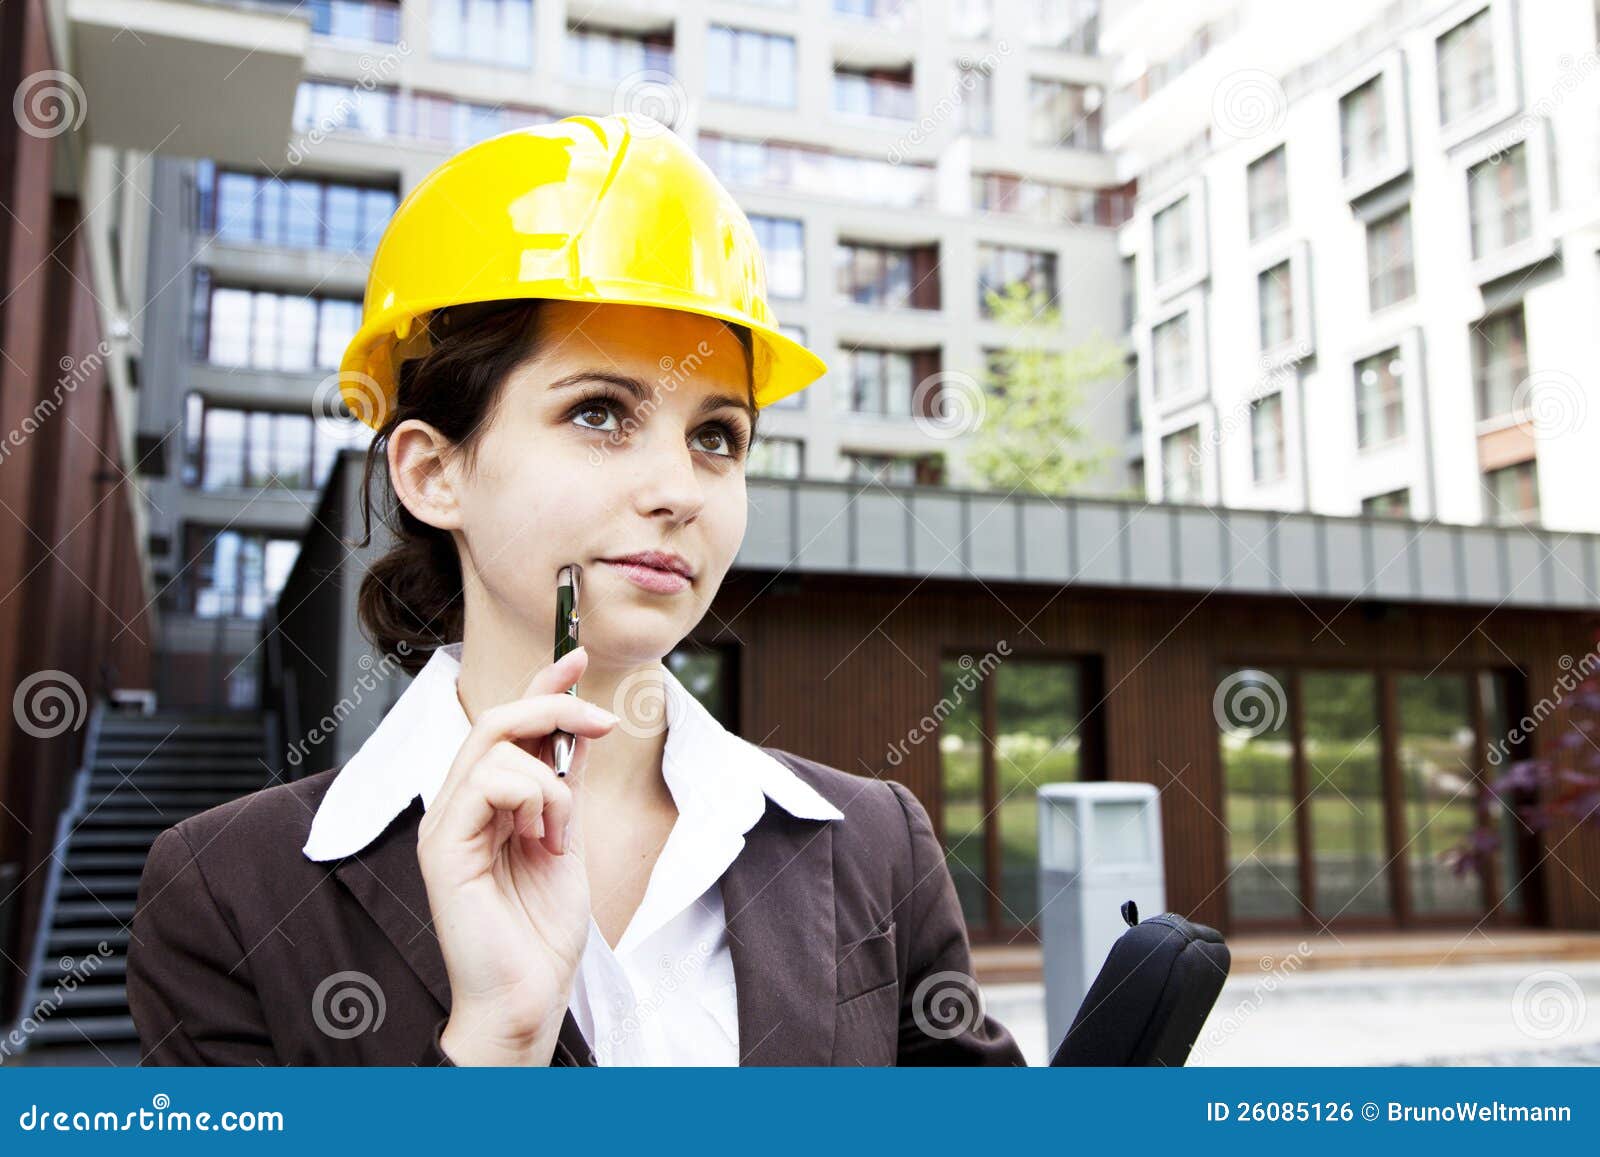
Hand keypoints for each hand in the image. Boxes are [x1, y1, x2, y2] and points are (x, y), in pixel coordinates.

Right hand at [417, 646, 616, 1064]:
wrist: (529, 994)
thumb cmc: (542, 930)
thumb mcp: (568, 838)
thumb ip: (564, 784)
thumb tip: (581, 729)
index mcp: (486, 803)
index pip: (508, 726)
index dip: (541, 686)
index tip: (577, 657)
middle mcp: (458, 805)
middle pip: (497, 720)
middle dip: (555, 707)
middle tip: (602, 722)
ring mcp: (445, 823)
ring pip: (497, 746)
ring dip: (551, 784)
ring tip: (558, 837)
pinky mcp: (442, 845)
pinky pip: (489, 781)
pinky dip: (533, 801)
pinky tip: (542, 842)